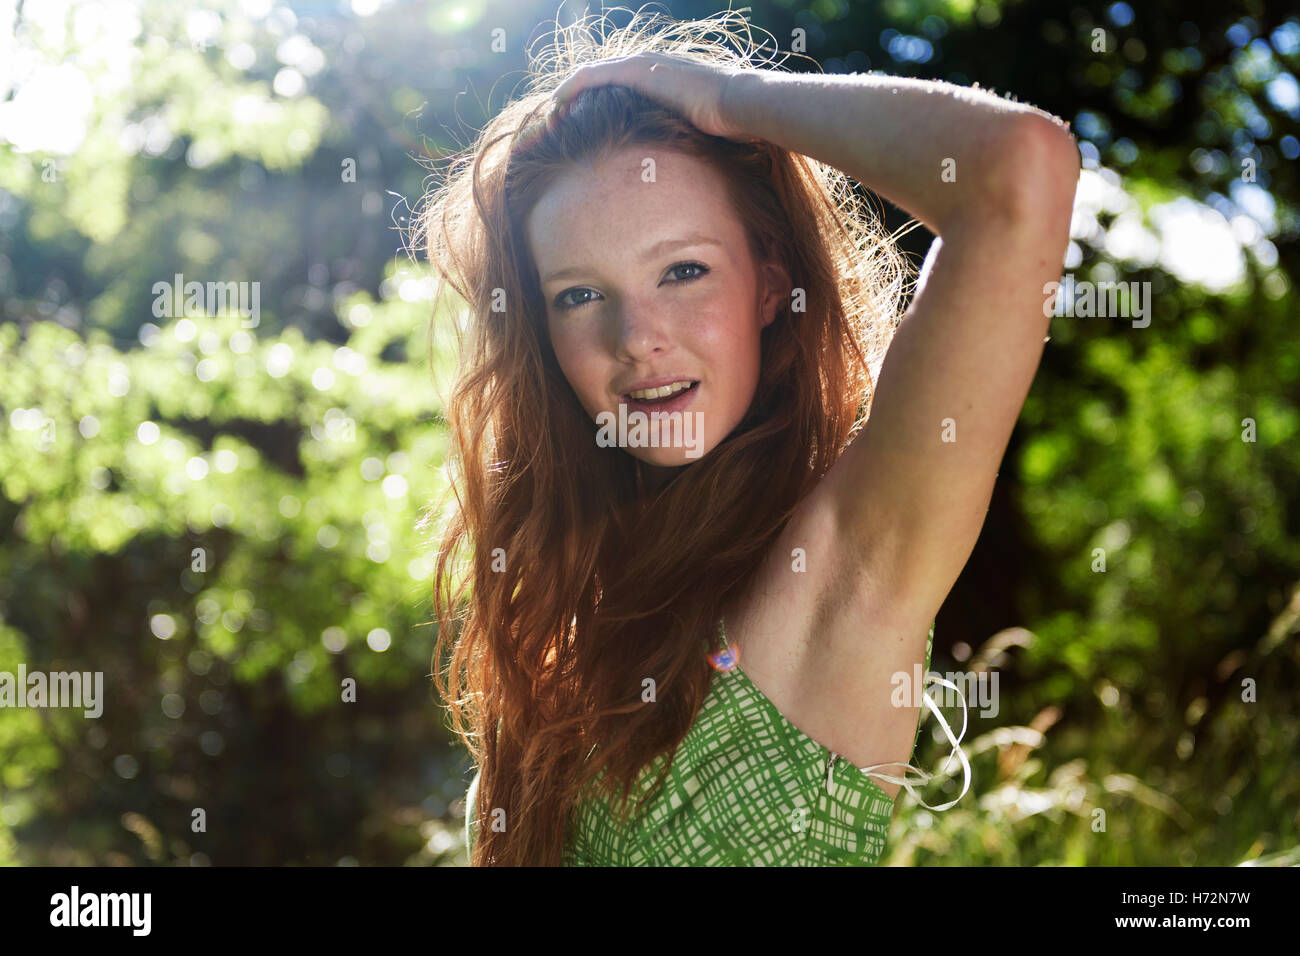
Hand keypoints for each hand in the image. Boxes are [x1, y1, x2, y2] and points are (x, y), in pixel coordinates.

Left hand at [549, 52, 747, 140]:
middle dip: (571, 101)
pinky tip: (554, 109)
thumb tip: (678, 169)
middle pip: (596, 79)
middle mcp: (646, 63)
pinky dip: (569, 91)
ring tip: (548, 121)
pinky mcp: (636, 70)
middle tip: (552, 126)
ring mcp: (641, 64)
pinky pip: (589, 77)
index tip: (575, 130)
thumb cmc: (728, 124)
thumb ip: (682, 139)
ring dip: (564, 98)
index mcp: (658, 76)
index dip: (591, 105)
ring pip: (587, 76)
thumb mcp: (698, 131)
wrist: (740, 104)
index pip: (614, 86)